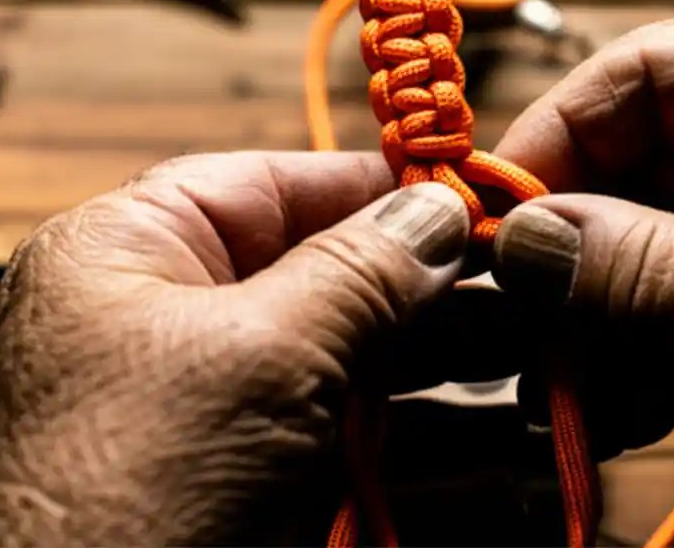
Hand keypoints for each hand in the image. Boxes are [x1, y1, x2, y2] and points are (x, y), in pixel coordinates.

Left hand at [0, 151, 504, 545]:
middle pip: (327, 275)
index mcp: (134, 253)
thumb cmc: (130, 487)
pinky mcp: (252, 485)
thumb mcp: (259, 354)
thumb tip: (436, 209)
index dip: (374, 186)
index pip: (272, 186)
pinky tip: (503, 446)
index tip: (474, 192)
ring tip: (542, 358)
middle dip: (431, 288)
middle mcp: (174, 322)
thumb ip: (359, 271)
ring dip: (448, 368)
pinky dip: (427, 444)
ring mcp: (218, 410)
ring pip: (352, 365)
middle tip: (528, 286)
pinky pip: (354, 443)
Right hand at [489, 12, 673, 544]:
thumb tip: (512, 242)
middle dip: (566, 255)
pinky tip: (597, 416)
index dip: (554, 138)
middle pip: (632, 170)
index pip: (647, 75)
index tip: (484, 218)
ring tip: (546, 395)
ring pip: (643, 252)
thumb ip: (648, 279)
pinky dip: (632, 365)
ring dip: (590, 325)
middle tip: (506, 330)